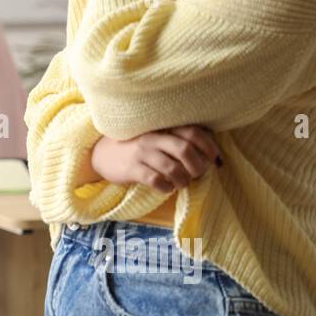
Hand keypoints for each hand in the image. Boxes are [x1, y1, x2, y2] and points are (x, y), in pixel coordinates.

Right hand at [89, 124, 221, 193]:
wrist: (101, 153)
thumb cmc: (136, 148)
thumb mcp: (156, 138)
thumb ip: (178, 140)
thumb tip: (212, 156)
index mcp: (162, 128)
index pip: (193, 132)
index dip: (208, 146)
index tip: (213, 159)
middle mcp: (153, 137)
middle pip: (185, 150)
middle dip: (198, 167)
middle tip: (197, 174)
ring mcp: (141, 153)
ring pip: (172, 168)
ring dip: (183, 180)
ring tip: (181, 183)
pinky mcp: (131, 169)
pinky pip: (156, 181)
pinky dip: (166, 188)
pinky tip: (166, 188)